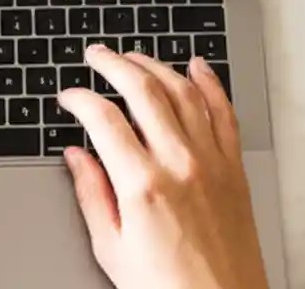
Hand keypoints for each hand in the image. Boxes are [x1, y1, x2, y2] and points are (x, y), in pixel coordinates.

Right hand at [60, 47, 267, 288]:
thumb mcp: (112, 249)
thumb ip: (92, 195)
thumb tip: (76, 158)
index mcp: (143, 186)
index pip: (104, 119)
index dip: (80, 98)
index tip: (69, 96)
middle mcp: (180, 164)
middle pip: (143, 90)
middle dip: (114, 64)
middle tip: (96, 55)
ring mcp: (212, 162)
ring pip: (183, 92)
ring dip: (155, 66)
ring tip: (134, 57)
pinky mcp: (235, 169)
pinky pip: (224, 112)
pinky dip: (210, 84)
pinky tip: (197, 68)